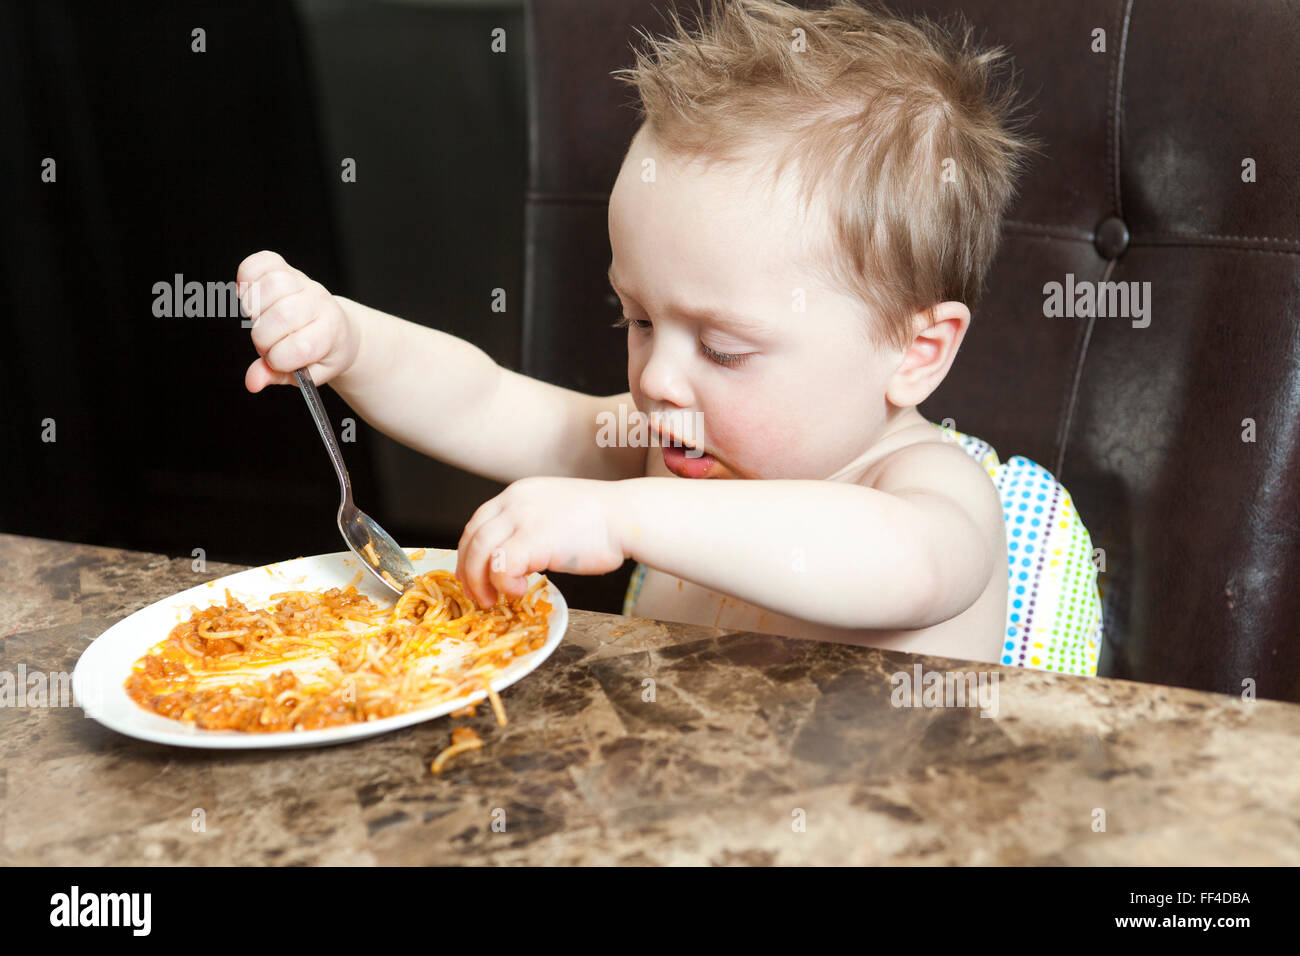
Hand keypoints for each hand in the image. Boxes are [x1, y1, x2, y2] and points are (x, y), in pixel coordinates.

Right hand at [236, 250, 359, 390]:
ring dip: (255, 307)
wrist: (340, 330)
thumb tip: (252, 382)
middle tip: (269, 341)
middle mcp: (319, 303)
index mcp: (329, 333)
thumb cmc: (321, 353)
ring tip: (260, 318)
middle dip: (264, 337)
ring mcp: (305, 284)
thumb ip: (277, 376)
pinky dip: (247, 276)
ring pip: (272, 285)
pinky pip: (261, 262)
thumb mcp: (307, 373)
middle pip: (280, 316)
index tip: (279, 361)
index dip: (277, 359)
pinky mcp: (288, 269)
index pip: (296, 347)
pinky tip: (249, 292)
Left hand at [456, 477, 627, 607]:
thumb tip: (517, 557)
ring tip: (492, 600)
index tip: (474, 572)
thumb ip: (531, 527)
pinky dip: (502, 584)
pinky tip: (518, 590)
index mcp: (519, 493)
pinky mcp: (531, 539)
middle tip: (477, 594)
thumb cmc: (603, 521)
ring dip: (479, 582)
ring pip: (479, 553)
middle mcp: (514, 501)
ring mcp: (521, 519)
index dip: (470, 551)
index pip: (478, 521)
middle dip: (468, 570)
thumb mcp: (554, 512)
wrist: (627, 516)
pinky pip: (500, 567)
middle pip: (472, 537)